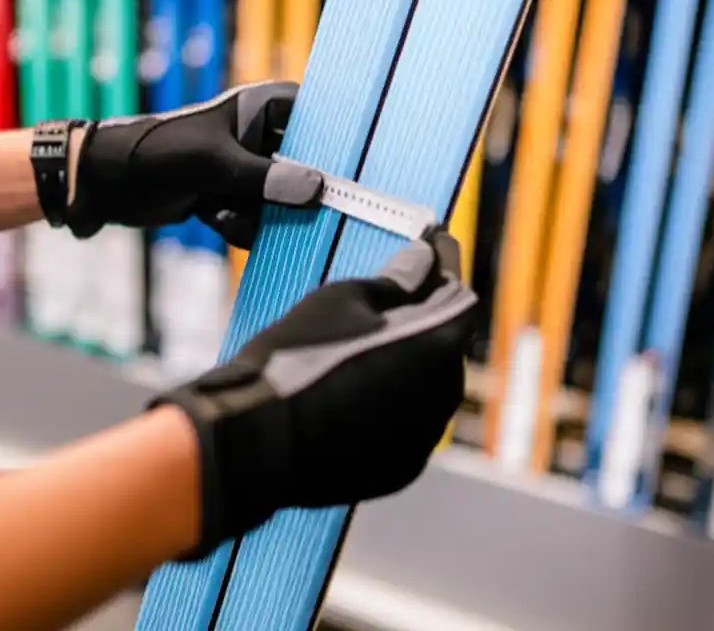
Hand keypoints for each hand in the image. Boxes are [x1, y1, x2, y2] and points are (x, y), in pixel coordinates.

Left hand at [65, 81, 323, 245]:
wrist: (107, 183)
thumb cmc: (157, 153)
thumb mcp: (214, 165)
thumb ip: (266, 178)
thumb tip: (317, 189)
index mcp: (260, 107)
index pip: (317, 117)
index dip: (334, 145)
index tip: (345, 177)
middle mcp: (260, 136)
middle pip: (306, 169)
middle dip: (288, 198)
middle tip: (285, 212)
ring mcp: (249, 170)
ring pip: (283, 202)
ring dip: (257, 216)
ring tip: (223, 212)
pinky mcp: (234, 197)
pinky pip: (260, 219)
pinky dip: (240, 225)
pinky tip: (213, 219)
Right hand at [152, 228, 477, 555]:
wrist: (255, 440)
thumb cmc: (296, 358)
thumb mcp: (341, 300)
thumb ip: (393, 281)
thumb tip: (421, 260)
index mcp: (439, 347)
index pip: (458, 295)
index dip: (443, 266)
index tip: (431, 243)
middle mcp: (443, 396)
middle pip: (443, 342)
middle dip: (424, 315)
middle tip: (394, 288)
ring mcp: (422, 439)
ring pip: (424, 385)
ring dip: (406, 360)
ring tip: (366, 340)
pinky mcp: (398, 470)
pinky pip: (404, 424)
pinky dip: (388, 402)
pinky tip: (354, 386)